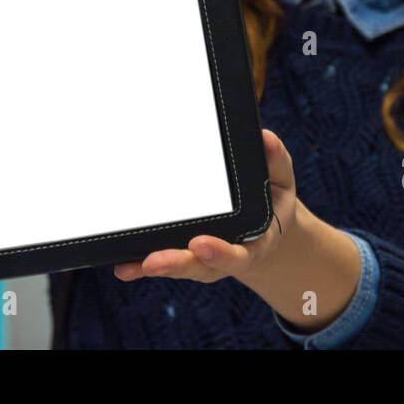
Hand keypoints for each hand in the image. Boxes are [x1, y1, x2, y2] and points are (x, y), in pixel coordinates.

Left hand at [114, 128, 297, 284]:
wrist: (265, 224)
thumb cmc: (271, 197)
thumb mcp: (281, 179)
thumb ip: (275, 161)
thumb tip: (264, 137)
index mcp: (254, 244)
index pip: (237, 255)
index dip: (219, 253)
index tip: (199, 243)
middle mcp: (226, 256)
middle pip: (201, 266)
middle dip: (177, 264)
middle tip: (152, 260)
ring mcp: (203, 258)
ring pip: (179, 266)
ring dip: (153, 266)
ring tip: (130, 265)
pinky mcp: (185, 253)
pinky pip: (163, 261)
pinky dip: (141, 265)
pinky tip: (123, 265)